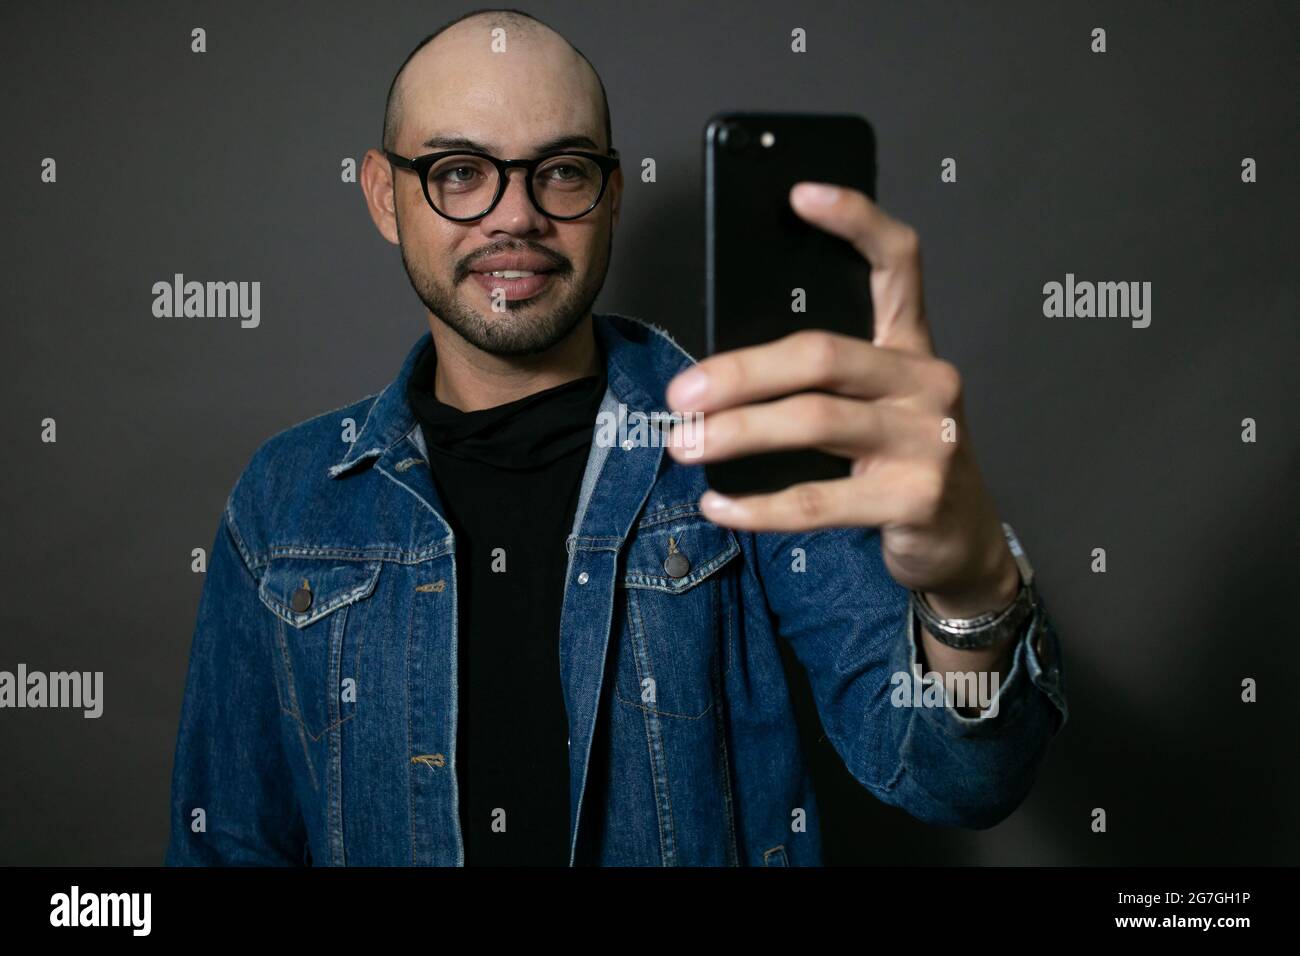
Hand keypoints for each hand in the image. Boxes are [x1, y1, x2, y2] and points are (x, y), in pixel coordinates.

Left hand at [665, 182, 1018, 615]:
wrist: (960, 540)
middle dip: (741, 371)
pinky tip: (719, 503)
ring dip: (737, 432)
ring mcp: (929, 438)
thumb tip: (723, 371)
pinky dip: (757, 506)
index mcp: (912, 346)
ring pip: (815, 420)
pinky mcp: (916, 496)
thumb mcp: (875, 404)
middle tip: (683, 392)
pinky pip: (818, 501)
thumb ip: (827, 377)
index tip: (800, 194)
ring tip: (684, 444)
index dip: (855, 220)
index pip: (898, 262)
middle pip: (823, 354)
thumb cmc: (899, 461)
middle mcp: (928, 381)